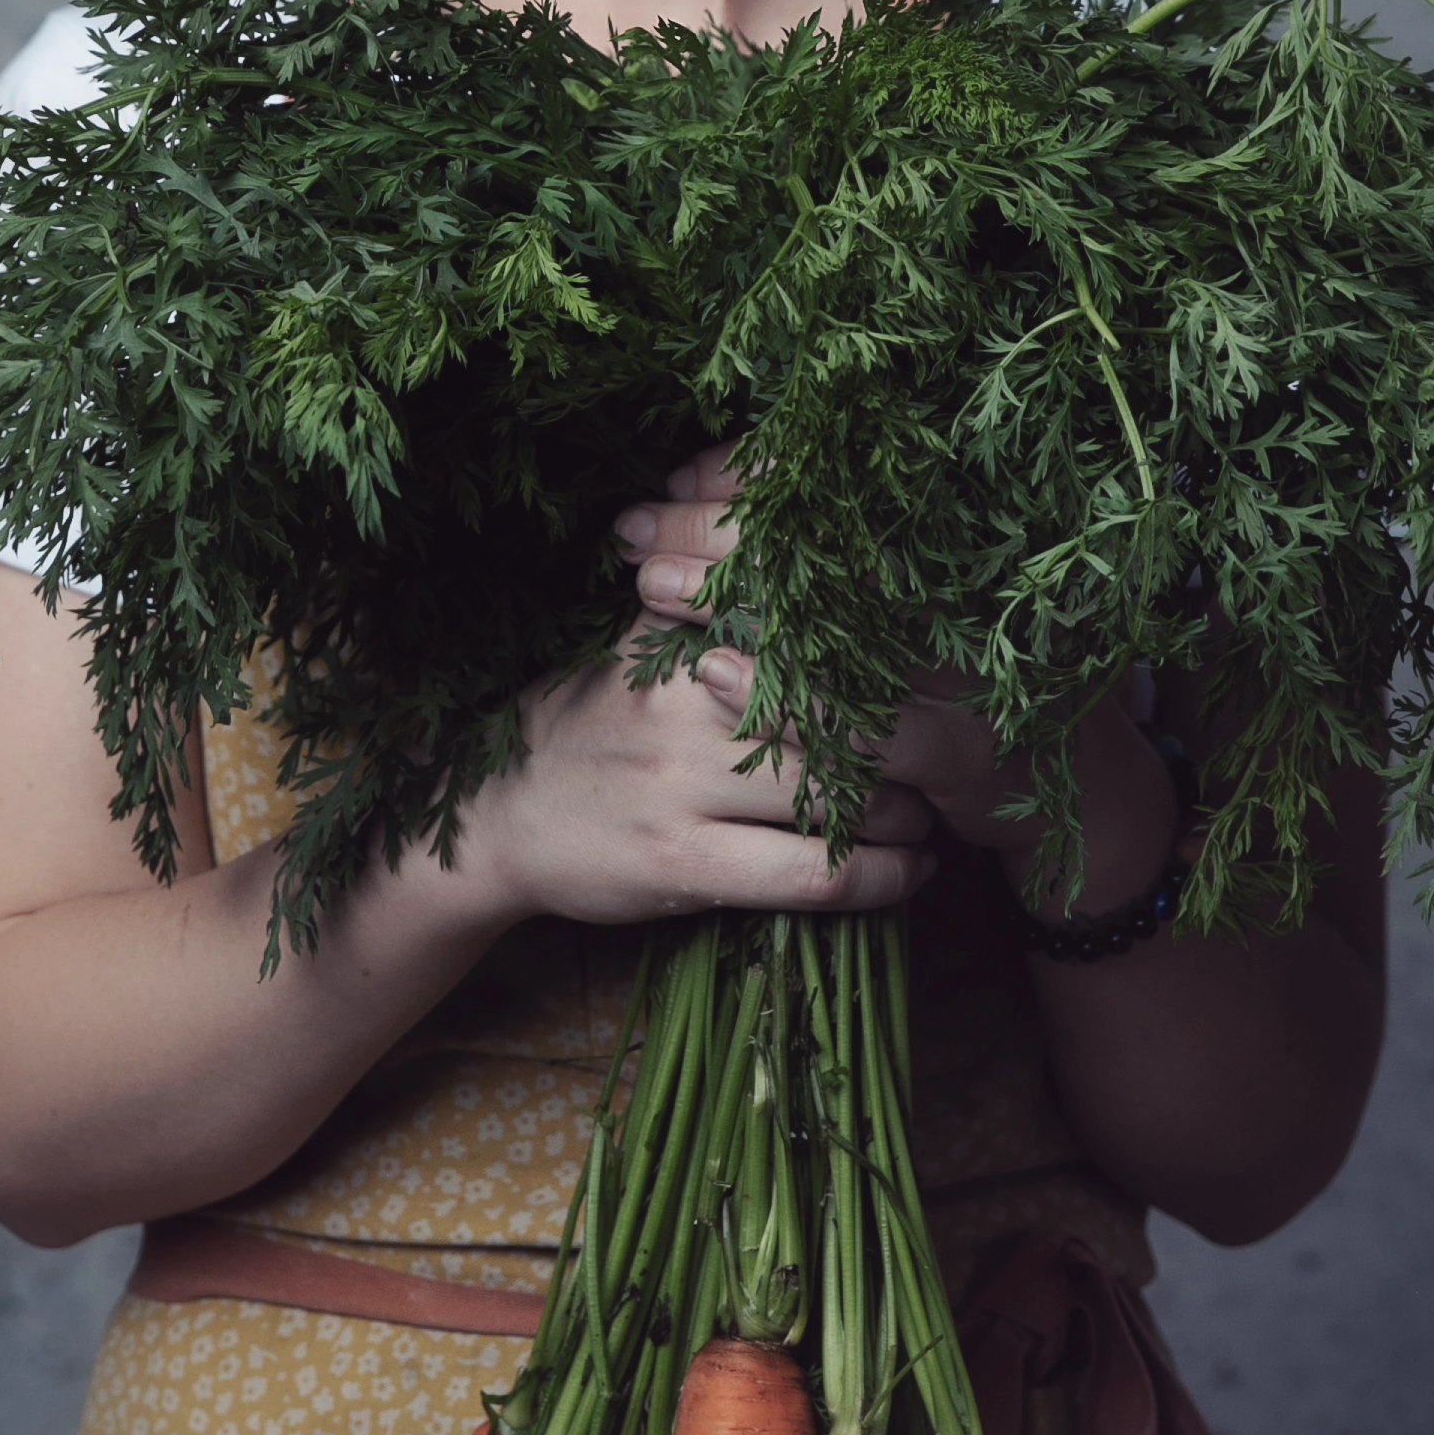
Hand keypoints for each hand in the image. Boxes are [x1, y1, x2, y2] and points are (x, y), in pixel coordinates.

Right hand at [454, 442, 937, 925]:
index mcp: (688, 632)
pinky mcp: (683, 860)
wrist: (495, 812)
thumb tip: (815, 558)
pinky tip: (906, 872)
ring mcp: (684, 781)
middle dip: (907, 736)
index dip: (890, 644)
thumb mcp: (643, 643)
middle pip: (844, 704)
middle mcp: (689, 697)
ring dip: (907, 809)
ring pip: (844, 788)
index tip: (932, 668)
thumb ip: (721, 606)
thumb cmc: (590, 723)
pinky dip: (881, 876)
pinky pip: (815, 871)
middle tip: (938, 754)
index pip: (812, 620)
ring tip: (924, 814)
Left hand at [613, 442, 1183, 918]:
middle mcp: (973, 596)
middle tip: (636, 525)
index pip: (843, 485)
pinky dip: (779, 695)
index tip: (679, 477)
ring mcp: (972, 672)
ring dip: (733, 596)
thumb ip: (840, 565)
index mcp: (955, 551)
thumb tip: (711, 491)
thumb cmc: (972, 699)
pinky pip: (862, 723)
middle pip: (831, 538)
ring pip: (837, 619)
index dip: (756, 475)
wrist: (1084, 805)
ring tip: (648, 583)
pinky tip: (705, 673)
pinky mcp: (964, 752)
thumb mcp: (918, 621)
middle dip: (722, 527)